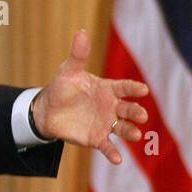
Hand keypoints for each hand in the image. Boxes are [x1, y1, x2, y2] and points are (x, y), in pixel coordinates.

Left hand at [32, 29, 148, 164]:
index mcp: (108, 89)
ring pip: (123, 128)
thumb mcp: (68, 71)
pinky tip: (118, 159)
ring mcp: (106, 123)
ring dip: (130, 132)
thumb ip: (78, 55)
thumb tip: (81, 32)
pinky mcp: (97, 138)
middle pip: (128, 109)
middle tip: (141, 115)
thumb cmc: (62, 88)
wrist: (48, 111)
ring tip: (136, 135)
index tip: (143, 90)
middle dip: (136, 112)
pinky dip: (113, 152)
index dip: (133, 89)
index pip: (124, 88)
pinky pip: (107, 146)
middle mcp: (112, 106)